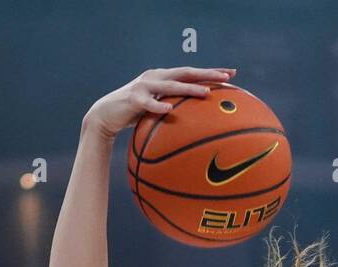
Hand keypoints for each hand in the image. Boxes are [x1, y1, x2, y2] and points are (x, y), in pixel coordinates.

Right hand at [83, 67, 236, 138]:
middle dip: (207, 74)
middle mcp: (156, 77)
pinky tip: (169, 110)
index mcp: (164, 77)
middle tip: (227, 77)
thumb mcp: (158, 110)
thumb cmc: (135, 115)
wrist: (105, 116)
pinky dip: (159, 106)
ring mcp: (144, 86)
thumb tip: (199, 123)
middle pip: (186, 73)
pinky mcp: (133, 99)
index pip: (191, 73)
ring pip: (171, 85)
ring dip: (190, 89)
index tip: (232, 74)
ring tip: (207, 93)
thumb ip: (175, 110)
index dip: (210, 72)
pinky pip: (149, 103)